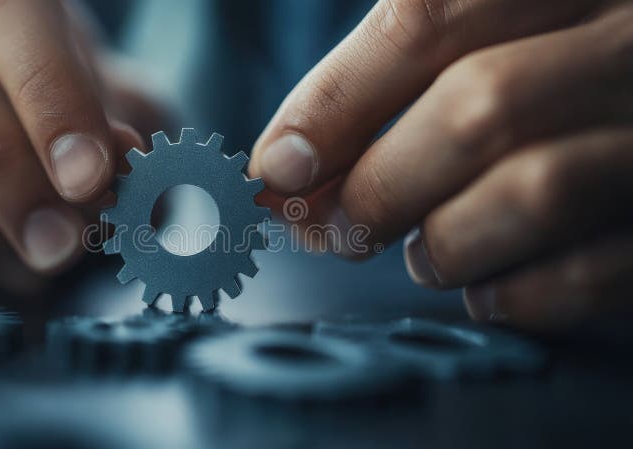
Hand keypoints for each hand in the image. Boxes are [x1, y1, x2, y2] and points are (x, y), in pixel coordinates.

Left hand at [250, 0, 632, 330]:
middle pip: (478, 108)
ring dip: (445, 244)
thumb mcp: (484, 39)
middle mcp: (628, 41)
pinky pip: (591, 272)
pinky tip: (488, 289)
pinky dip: (515, 296)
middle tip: (338, 230)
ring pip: (535, 190)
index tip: (277, 167)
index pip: (426, 20)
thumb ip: (390, 78)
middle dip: (379, 189)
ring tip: (424, 256)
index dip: (332, 104)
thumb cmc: (549, 80)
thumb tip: (286, 165)